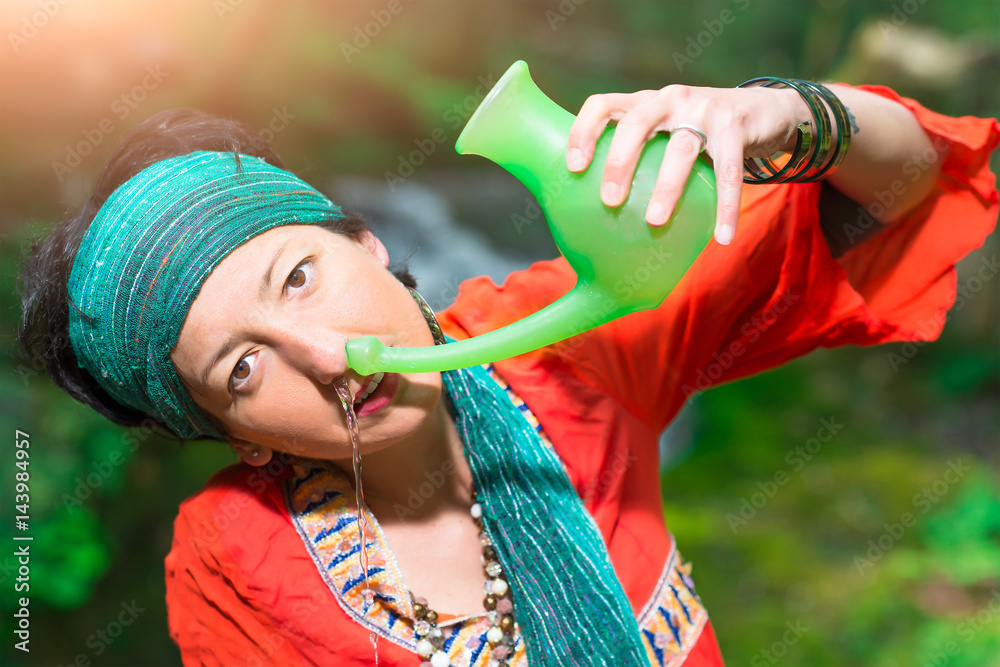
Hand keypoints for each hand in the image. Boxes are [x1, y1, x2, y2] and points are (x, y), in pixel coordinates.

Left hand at [566, 84, 807, 244]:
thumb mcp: (666, 134)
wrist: (765, 111)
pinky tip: (722, 236)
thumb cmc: (701, 134)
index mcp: (644, 102)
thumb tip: (603, 216)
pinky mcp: (736, 125)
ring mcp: (703, 108)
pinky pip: (729, 170)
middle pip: (635, 124)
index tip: (574, 167)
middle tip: (609, 200)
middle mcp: (669, 99)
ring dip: (666, 187)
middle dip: (619, 162)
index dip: (583, 131)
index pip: (602, 105)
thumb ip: (641, 157)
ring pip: (680, 148)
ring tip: (654, 221)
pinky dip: (726, 206)